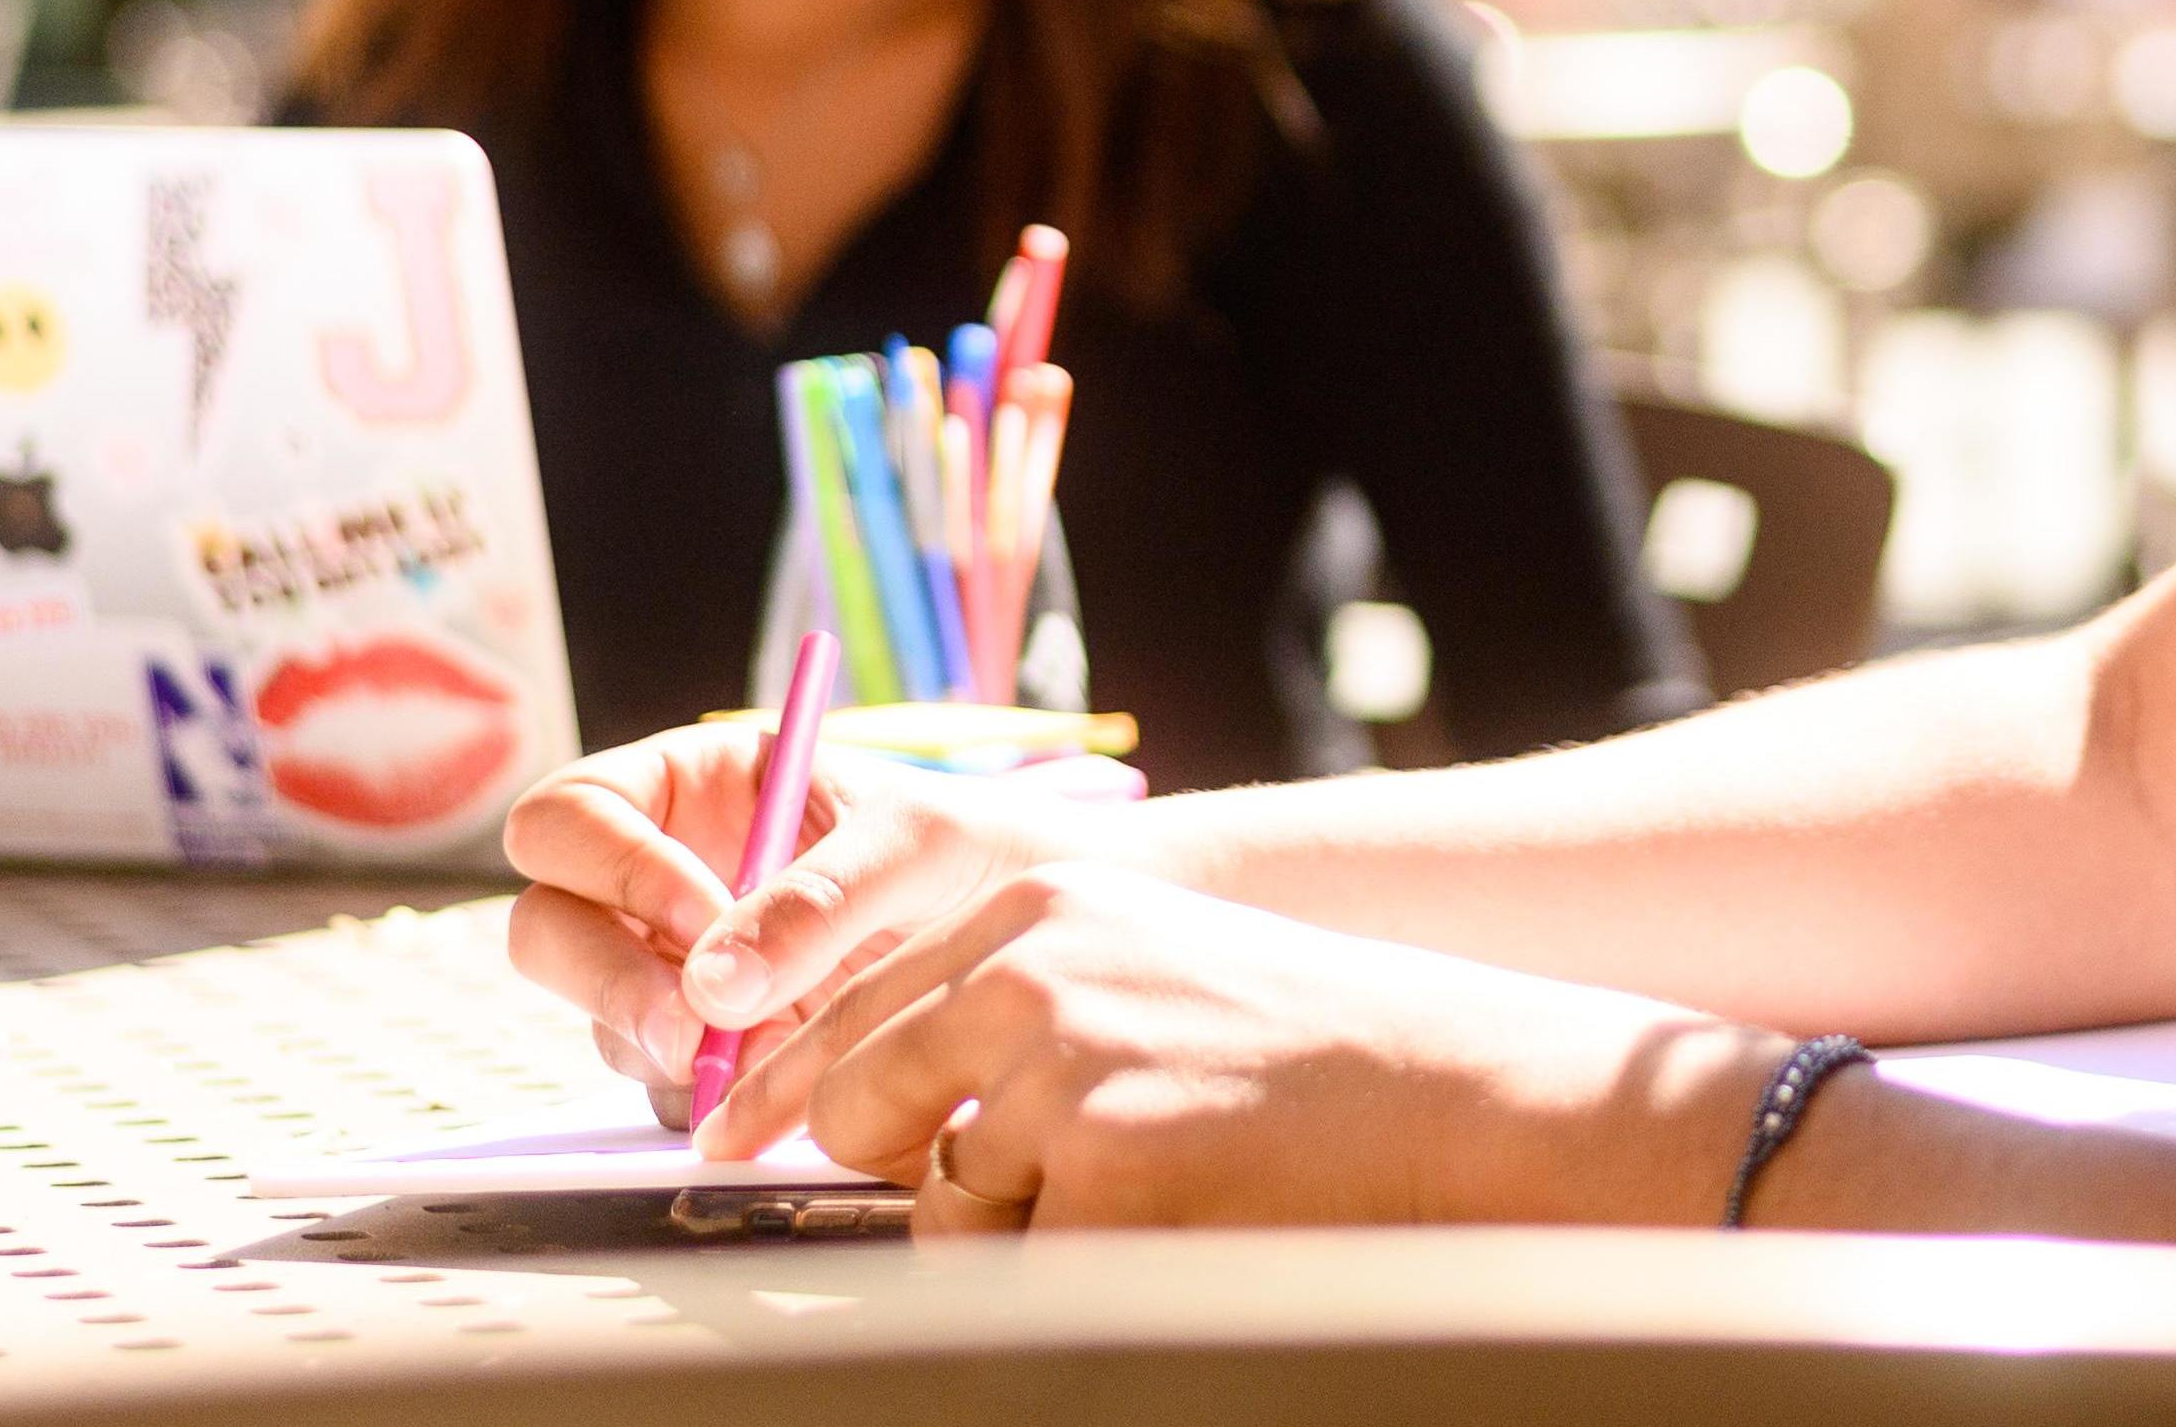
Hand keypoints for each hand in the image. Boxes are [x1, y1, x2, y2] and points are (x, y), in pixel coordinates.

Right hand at [497, 725, 1127, 1126]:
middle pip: (548, 924)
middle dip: (605, 979)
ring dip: (658, 1045)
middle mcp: (659, 875)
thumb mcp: (915, 845)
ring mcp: (674, 967)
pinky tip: (780, 1079)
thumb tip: (712, 986)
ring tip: (762, 1055)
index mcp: (688, 786)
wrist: (1035, 936)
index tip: (699, 918)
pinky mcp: (709, 1047)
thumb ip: (817, 900)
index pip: (571, 816)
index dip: (610, 867)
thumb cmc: (975, 850)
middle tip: (693, 1031)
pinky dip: (705, 1091)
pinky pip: (661, 1080)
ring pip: (599, 1014)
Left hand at [747, 863, 1780, 1237]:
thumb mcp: (1135, 961)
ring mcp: (1057, 1074)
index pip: (845, 1005)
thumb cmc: (1297, 1038)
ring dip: (1012, 1221)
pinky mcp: (1100, 1175)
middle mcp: (1023, 972)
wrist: (1447, 1088)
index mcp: (1028, 905)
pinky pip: (1015, 1268)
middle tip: (995, 1182)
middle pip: (850, 1107)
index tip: (727, 1130)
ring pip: (939, 1203)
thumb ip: (1002, 999)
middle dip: (889, 1165)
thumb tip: (847, 1094)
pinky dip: (1075, 1269)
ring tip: (1151, 1177)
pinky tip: (1175, 1216)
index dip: (782, 1082)